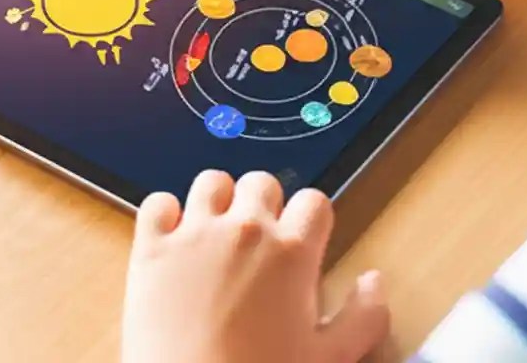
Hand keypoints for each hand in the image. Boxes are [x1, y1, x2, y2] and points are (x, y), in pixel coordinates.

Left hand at [122, 171, 391, 362]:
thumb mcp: (330, 359)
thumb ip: (363, 316)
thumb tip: (374, 281)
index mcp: (293, 252)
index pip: (314, 201)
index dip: (310, 220)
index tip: (301, 242)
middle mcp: (245, 230)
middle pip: (262, 183)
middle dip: (264, 206)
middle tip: (257, 244)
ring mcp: (194, 234)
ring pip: (211, 182)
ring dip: (217, 202)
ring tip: (215, 235)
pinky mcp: (151, 248)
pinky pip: (157, 203)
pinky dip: (165, 215)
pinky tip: (173, 240)